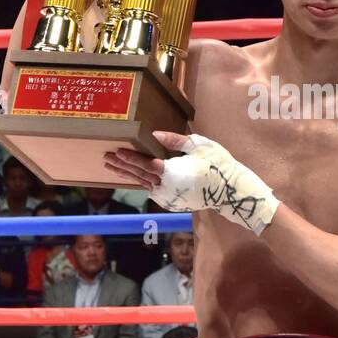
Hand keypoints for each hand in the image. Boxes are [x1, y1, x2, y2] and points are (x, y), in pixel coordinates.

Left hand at [103, 130, 280, 235]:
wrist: (230, 191)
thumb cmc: (217, 164)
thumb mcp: (199, 146)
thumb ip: (175, 140)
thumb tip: (154, 135)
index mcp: (171, 173)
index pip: (144, 165)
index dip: (129, 158)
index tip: (116, 152)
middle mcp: (166, 188)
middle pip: (138, 176)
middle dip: (122, 166)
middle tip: (106, 158)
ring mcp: (168, 198)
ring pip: (143, 184)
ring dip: (128, 174)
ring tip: (112, 167)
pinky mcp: (171, 202)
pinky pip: (151, 190)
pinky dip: (141, 182)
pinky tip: (133, 176)